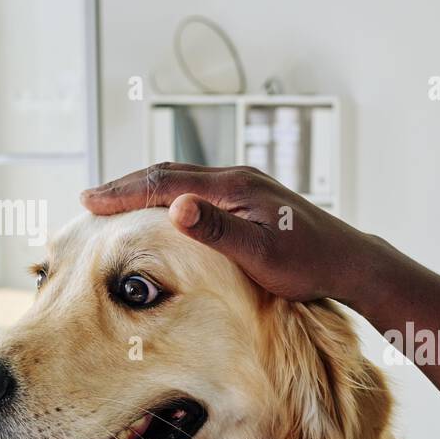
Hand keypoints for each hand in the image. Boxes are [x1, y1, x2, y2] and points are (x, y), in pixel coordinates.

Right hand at [80, 162, 392, 306]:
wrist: (351, 262)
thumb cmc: (309, 264)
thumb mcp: (260, 254)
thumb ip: (218, 230)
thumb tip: (175, 208)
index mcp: (234, 186)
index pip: (166, 182)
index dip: (124, 191)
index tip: (88, 200)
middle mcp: (237, 178)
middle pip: (170, 174)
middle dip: (127, 185)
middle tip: (90, 199)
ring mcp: (246, 188)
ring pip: (184, 181)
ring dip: (147, 190)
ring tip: (116, 203)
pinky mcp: (253, 201)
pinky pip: (200, 192)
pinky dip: (170, 199)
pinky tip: (164, 214)